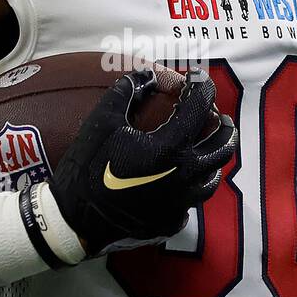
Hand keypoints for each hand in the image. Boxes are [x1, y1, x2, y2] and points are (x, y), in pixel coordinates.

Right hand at [48, 66, 236, 257]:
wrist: (74, 219)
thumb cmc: (87, 166)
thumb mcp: (102, 120)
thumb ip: (128, 90)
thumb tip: (147, 75)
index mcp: (170, 148)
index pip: (199, 107)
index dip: (201, 86)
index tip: (197, 78)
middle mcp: (185, 176)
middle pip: (223, 145)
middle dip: (222, 124)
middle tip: (214, 114)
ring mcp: (182, 203)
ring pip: (213, 176)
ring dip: (211, 156)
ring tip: (202, 146)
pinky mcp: (172, 222)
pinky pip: (191, 201)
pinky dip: (190, 185)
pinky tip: (178, 179)